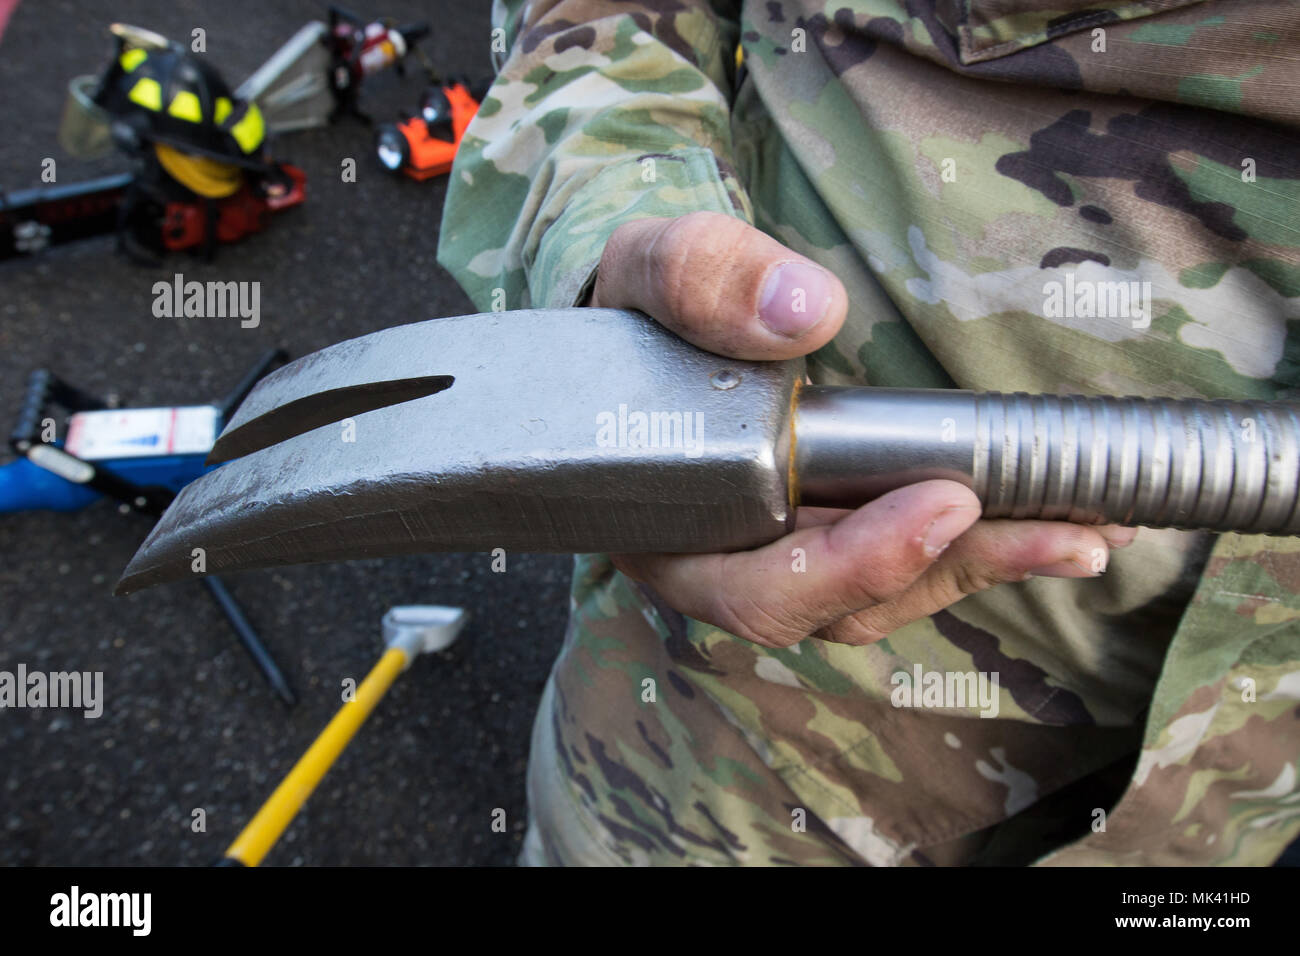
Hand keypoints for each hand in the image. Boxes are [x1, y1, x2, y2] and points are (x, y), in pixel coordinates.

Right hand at [591, 212, 1133, 647]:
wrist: (651, 325)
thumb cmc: (639, 308)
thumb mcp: (646, 270)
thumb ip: (700, 281)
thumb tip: (805, 313)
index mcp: (672, 528)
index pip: (753, 587)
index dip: (849, 566)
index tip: (943, 502)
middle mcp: (731, 563)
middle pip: (843, 608)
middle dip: (954, 569)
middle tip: (1062, 532)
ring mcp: (788, 556)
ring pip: (888, 595)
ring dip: (988, 563)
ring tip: (1088, 528)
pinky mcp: (837, 531)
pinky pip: (910, 559)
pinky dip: (984, 539)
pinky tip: (1061, 514)